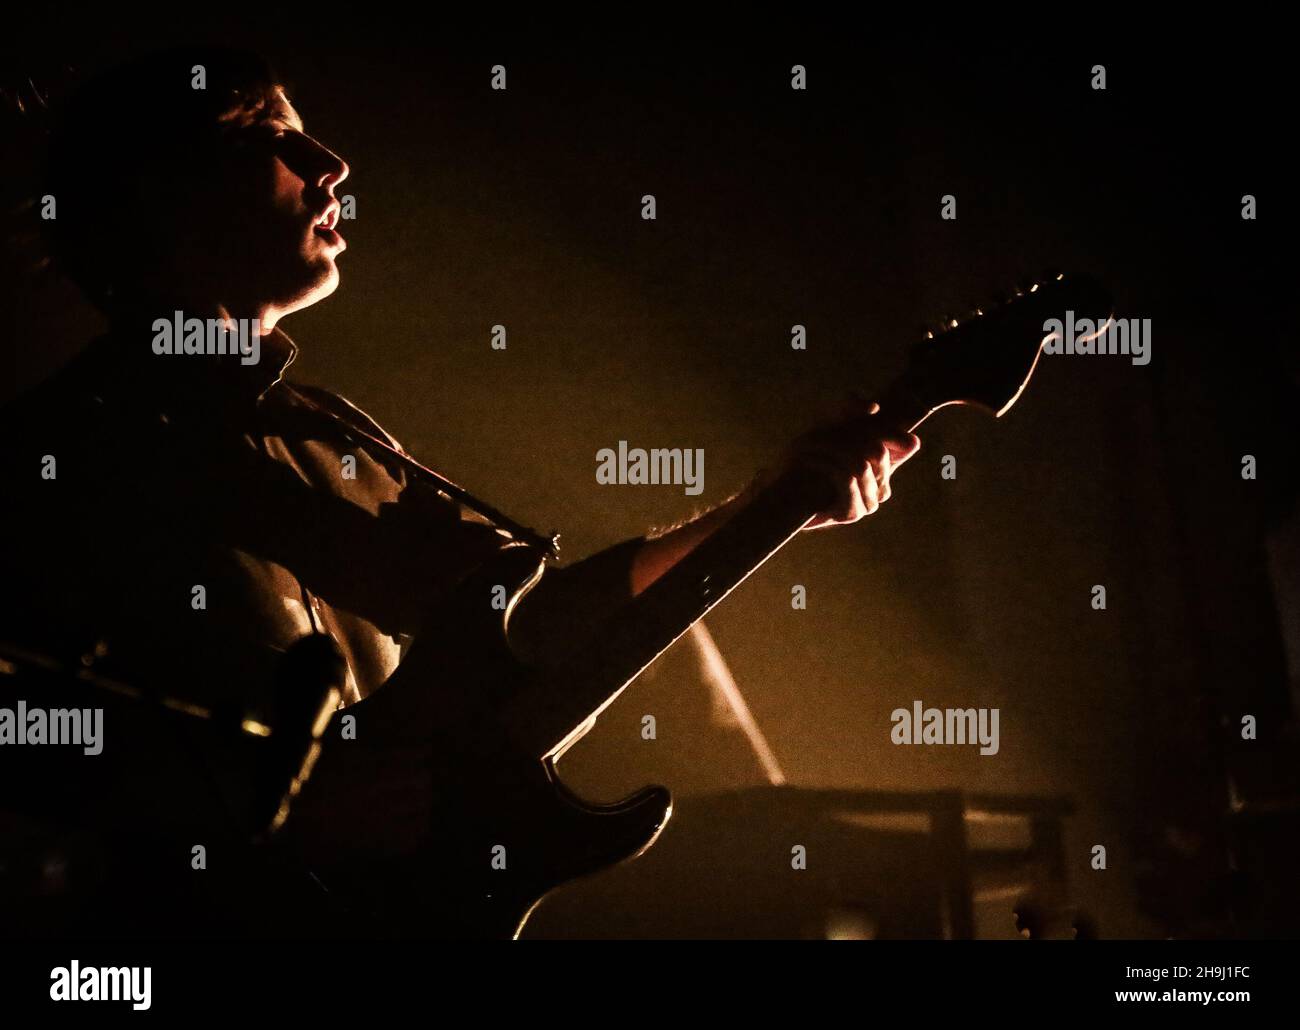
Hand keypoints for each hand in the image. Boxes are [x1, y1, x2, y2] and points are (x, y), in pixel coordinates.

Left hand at [776, 395, 920, 530]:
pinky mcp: (853, 512)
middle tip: (814, 435)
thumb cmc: (809, 454)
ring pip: (861, 465)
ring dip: (830, 449)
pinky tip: (808, 460)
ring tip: (806, 444)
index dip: (886, 428)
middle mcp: (881, 485)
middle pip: (879, 451)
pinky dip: (827, 465)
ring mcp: (870, 501)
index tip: (858, 416)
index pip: (905, 443)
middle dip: (846, 438)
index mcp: (884, 464)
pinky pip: (849, 480)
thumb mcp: (830, 423)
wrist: (782, 488)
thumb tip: (874, 406)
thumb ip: (850, 409)